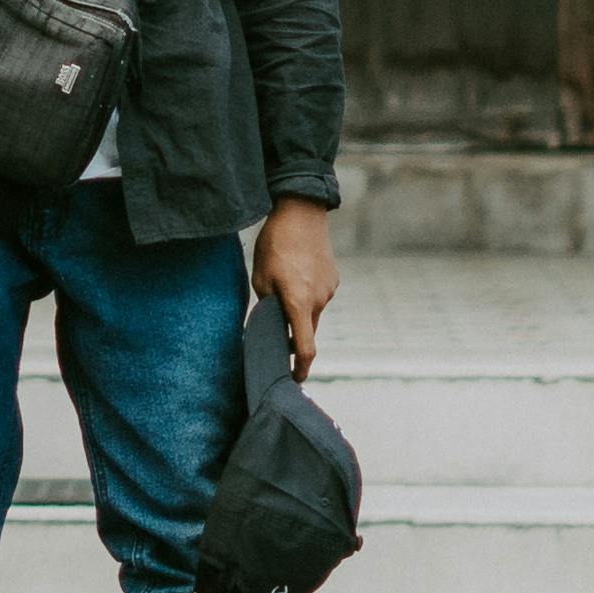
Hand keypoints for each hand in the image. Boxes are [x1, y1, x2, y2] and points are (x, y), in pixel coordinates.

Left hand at [253, 196, 339, 373]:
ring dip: (299, 312)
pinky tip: (295, 276)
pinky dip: (307, 296)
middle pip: (307, 332)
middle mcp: (319, 300)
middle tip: (277, 333)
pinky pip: (318, 297)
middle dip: (294, 338)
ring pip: (312, 313)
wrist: (302, 213)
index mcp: (299, 303)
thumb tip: (268, 326)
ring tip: (282, 288)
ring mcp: (329, 289)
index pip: (305, 348)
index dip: (300, 368)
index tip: (295, 379)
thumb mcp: (260, 278)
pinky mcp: (332, 279)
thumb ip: (266, 307)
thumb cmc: (275, 245)